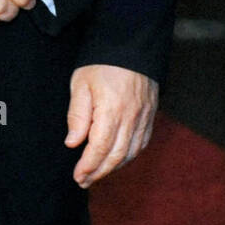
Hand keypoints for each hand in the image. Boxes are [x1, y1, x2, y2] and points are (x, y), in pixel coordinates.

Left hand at [66, 65, 157, 187]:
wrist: (132, 44)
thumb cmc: (102, 63)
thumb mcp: (81, 84)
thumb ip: (77, 115)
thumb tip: (73, 143)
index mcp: (112, 110)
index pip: (100, 148)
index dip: (89, 166)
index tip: (78, 176)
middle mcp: (131, 117)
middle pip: (117, 155)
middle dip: (99, 172)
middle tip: (84, 181)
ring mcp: (144, 116)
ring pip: (131, 152)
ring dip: (114, 167)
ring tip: (97, 173)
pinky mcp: (151, 114)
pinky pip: (142, 142)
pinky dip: (129, 155)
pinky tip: (117, 159)